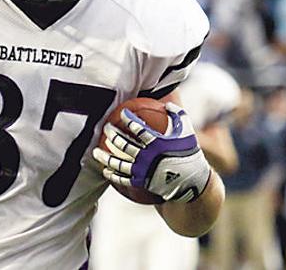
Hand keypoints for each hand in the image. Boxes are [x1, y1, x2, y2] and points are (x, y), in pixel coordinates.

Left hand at [93, 103, 211, 201]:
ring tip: (94, 152)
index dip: (128, 119)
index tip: (122, 113)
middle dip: (111, 134)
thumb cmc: (189, 153)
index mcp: (157, 143)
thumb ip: (177, 115)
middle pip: (123, 143)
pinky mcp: (141, 182)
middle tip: (105, 127)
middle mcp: (147, 156)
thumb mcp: (187, 131)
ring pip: (118, 163)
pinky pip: (122, 179)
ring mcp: (142, 170)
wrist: (191, 182)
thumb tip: (166, 103)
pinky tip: (105, 171)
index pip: (138, 128)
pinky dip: (112, 175)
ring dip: (104, 156)